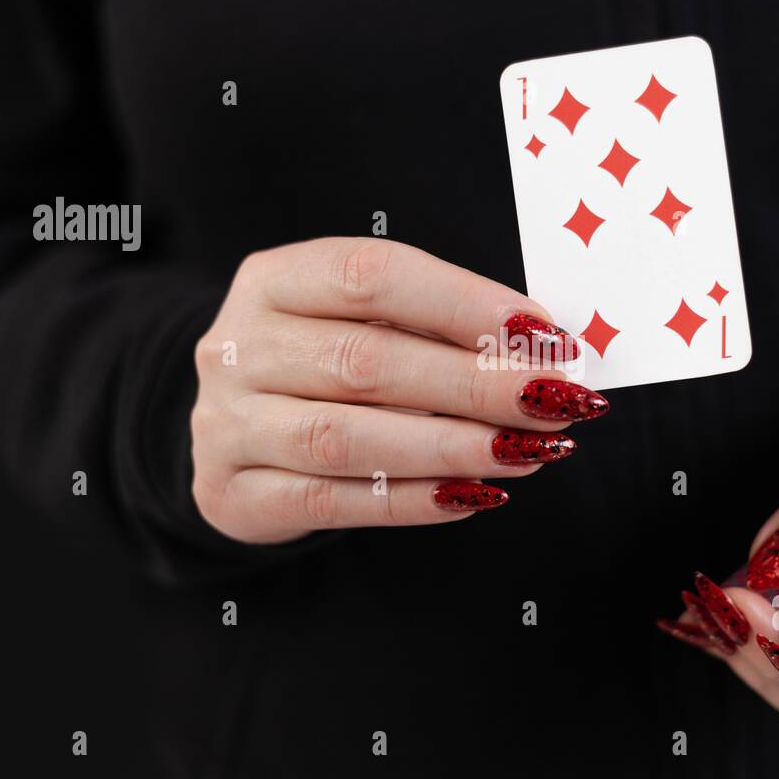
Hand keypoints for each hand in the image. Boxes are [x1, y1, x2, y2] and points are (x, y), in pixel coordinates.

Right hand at [190, 236, 608, 543]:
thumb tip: (541, 349)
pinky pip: (331, 502)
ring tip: (525, 451)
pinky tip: (472, 495)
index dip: (463, 303)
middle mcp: (239, 347)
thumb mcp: (361, 320)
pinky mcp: (233, 494)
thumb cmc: (323, 364)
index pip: (372, 275)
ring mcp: (227, 424)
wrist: (234, 427)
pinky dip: (410, 501)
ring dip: (450, 447)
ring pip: (346, 439)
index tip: (541, 333)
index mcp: (274, 280)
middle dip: (474, 385)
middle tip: (552, 401)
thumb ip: (435, 327)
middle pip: (366, 362)